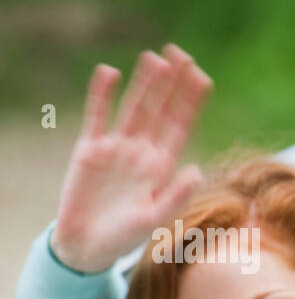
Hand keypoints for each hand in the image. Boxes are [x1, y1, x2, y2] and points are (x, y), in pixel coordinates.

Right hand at [50, 44, 213, 272]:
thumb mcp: (155, 219)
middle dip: (172, 83)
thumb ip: (176, 195)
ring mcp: (117, 148)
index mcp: (163, 167)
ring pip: (134, 108)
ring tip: (155, 58)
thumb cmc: (126, 236)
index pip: (181, 126)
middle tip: (182, 54)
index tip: (203, 76)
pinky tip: (109, 72)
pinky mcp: (90, 148)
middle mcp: (143, 152)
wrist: (88, 245)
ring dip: (144, 84)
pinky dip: (102, 94)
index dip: (192, 102)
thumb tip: (197, 169)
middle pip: (161, 110)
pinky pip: (98, 115)